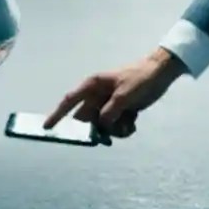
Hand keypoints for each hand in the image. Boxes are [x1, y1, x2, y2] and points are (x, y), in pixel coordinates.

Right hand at [44, 47, 187, 138]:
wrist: (161, 73)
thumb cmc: (140, 78)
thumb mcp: (124, 95)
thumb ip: (110, 112)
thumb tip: (100, 126)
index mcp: (93, 85)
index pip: (70, 101)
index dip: (57, 114)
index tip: (47, 128)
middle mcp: (98, 96)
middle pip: (87, 119)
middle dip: (96, 130)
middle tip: (107, 135)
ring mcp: (109, 104)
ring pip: (102, 126)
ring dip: (113, 131)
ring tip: (128, 124)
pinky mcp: (121, 111)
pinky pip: (114, 127)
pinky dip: (122, 129)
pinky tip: (133, 123)